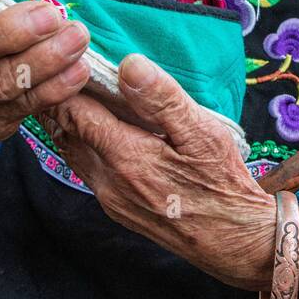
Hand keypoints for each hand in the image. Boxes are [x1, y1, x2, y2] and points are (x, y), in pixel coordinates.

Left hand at [39, 52, 298, 294]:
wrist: (235, 242)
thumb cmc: (224, 184)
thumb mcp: (204, 134)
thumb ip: (163, 99)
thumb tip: (128, 64)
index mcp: (126, 158)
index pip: (74, 111)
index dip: (69, 81)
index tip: (72, 55)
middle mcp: (107, 181)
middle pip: (64, 131)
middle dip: (62, 97)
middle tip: (67, 65)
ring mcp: (109, 198)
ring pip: (71, 150)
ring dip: (69, 121)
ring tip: (76, 89)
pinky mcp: (115, 207)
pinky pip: (85, 167)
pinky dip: (83, 142)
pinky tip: (98, 126)